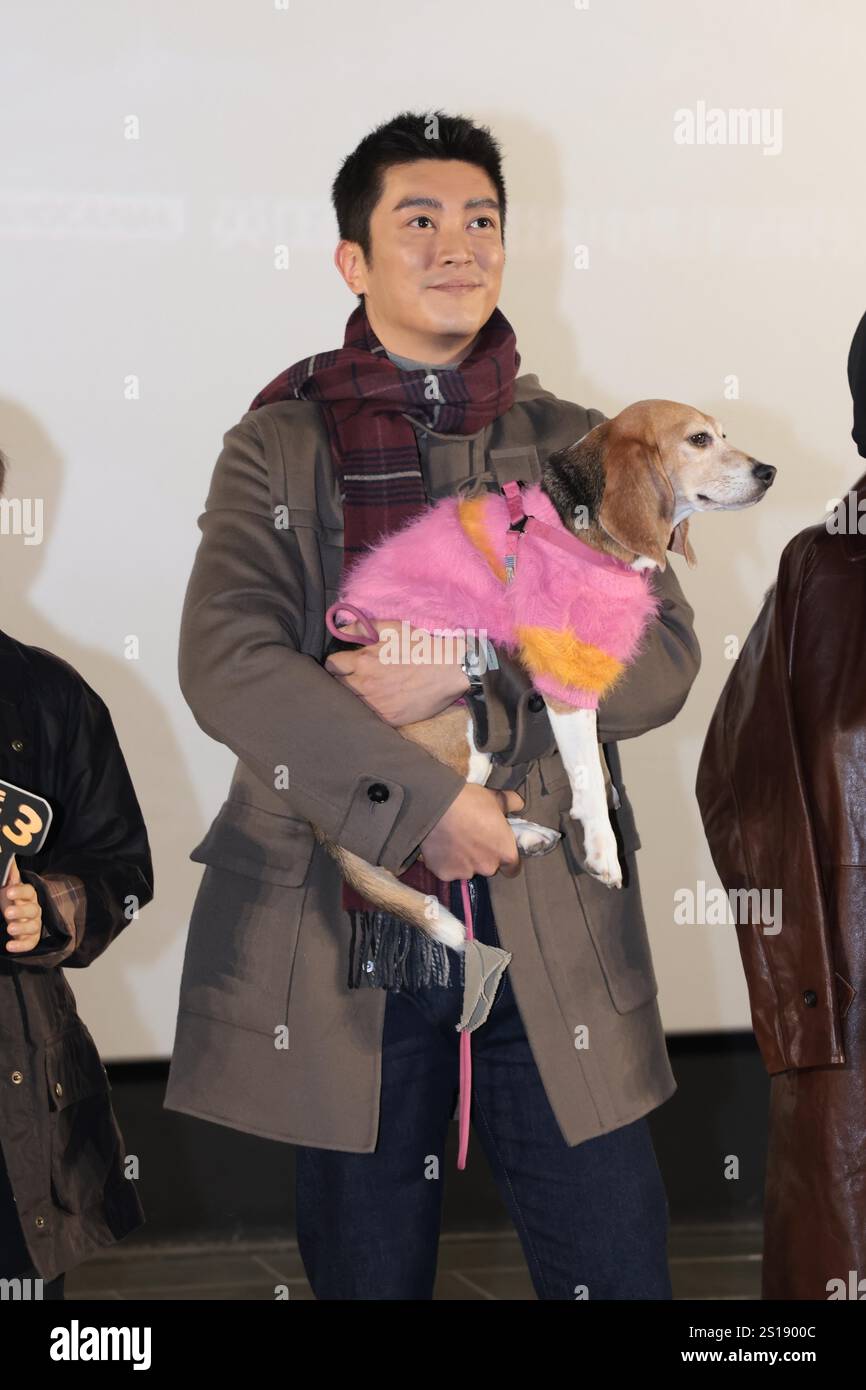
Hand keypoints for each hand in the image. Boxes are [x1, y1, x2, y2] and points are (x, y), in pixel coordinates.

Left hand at [0, 855, 42, 952]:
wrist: (17, 920)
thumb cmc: (12, 902)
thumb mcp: (9, 889)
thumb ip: (10, 876)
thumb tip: (9, 859)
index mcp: (28, 896)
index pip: (28, 891)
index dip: (19, 891)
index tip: (8, 891)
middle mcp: (34, 910)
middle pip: (32, 909)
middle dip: (20, 911)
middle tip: (7, 912)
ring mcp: (33, 925)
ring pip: (33, 926)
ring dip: (22, 928)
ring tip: (9, 929)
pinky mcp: (31, 940)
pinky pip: (30, 944)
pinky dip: (20, 946)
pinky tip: (10, 946)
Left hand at [325, 619, 468, 725]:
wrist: (449, 670)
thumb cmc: (420, 647)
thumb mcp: (392, 628)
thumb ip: (362, 627)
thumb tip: (341, 630)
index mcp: (363, 662)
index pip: (331, 665)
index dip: (337, 663)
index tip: (345, 663)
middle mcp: (365, 685)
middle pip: (336, 687)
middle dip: (342, 680)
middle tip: (354, 677)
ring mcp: (375, 705)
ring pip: (350, 703)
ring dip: (354, 696)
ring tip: (367, 690)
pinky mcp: (388, 718)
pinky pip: (367, 716)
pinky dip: (369, 709)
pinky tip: (379, 702)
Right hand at [418, 785, 525, 881]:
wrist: (436, 808)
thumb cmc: (470, 802)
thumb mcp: (494, 798)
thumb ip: (510, 803)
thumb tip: (519, 804)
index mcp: (505, 852)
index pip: (513, 867)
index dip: (505, 857)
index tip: (496, 846)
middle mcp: (488, 867)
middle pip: (488, 867)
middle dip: (482, 856)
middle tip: (471, 837)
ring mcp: (465, 873)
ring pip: (467, 869)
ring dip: (463, 859)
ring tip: (452, 840)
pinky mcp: (445, 874)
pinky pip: (447, 870)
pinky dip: (444, 861)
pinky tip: (440, 846)